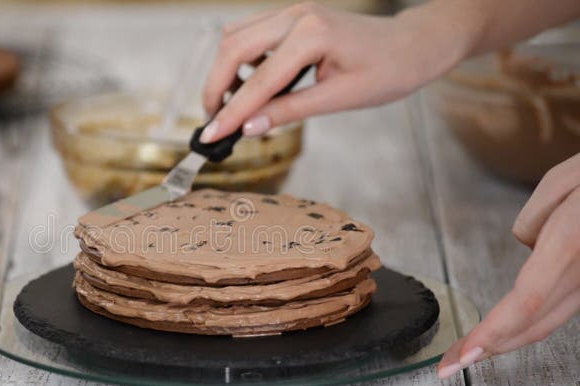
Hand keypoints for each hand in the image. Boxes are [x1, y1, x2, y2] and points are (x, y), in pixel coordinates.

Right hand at [198, 2, 473, 142]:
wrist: (413, 44)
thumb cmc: (388, 71)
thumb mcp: (340, 99)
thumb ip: (290, 111)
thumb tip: (249, 129)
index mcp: (312, 35)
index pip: (258, 81)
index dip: (231, 112)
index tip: (210, 135)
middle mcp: (297, 16)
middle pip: (233, 48)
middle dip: (216, 87)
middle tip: (214, 121)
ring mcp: (292, 12)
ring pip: (236, 36)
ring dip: (224, 71)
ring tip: (231, 106)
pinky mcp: (292, 17)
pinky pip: (251, 33)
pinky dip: (240, 60)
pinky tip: (251, 85)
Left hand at [438, 153, 579, 377]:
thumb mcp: (568, 178)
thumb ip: (537, 218)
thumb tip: (529, 246)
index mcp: (572, 246)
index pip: (525, 302)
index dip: (493, 333)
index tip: (463, 356)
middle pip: (533, 322)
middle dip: (489, 347)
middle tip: (450, 364)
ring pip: (548, 319)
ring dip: (508, 337)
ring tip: (470, 350)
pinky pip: (561, 304)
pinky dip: (530, 319)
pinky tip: (506, 328)